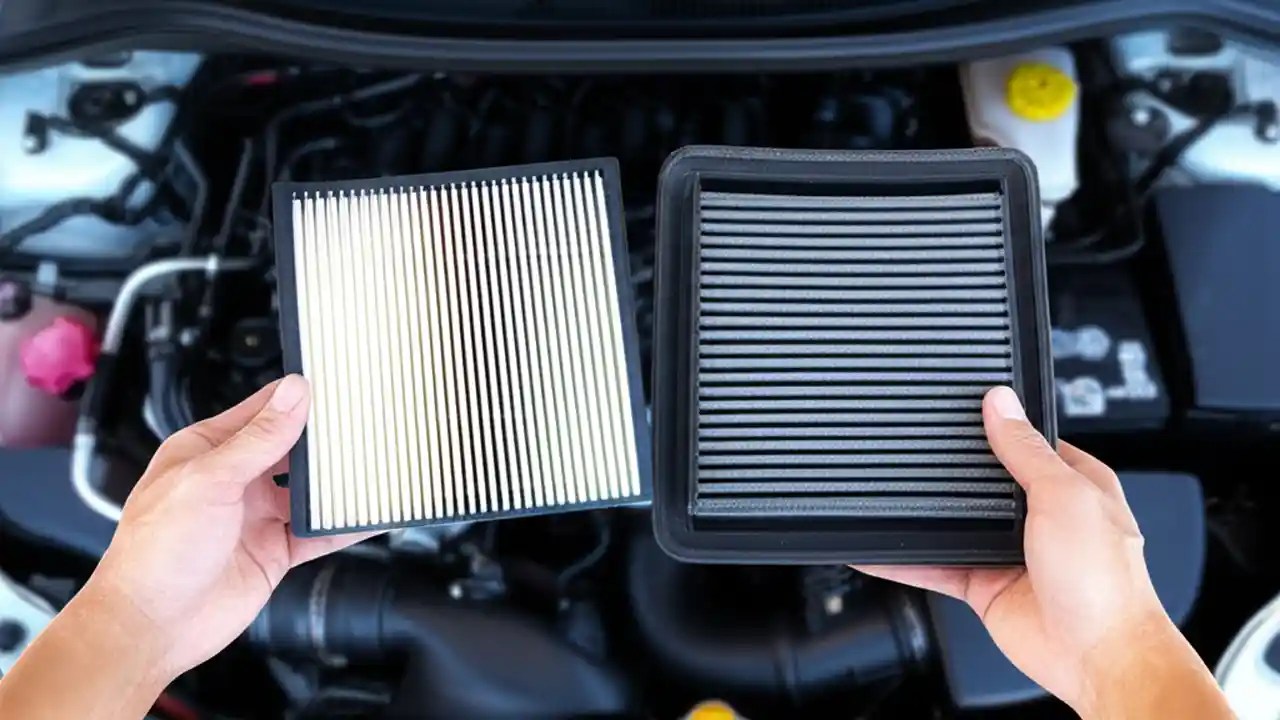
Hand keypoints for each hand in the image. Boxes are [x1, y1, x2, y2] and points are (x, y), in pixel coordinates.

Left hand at [83, 375, 373, 681]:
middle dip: (324, 440)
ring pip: (308, 491)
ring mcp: (255, 517)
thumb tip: (294, 392)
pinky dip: (343, 525)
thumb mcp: (210, 480)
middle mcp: (233, 480)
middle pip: (291, 449)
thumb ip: (259, 438)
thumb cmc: (156, 551)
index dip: (297, 397)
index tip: (336, 385)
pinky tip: (368, 515)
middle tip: (366, 423)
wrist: (152, 626)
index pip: (261, 411)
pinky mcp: (274, 552)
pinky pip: (317, 533)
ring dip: (336, 483)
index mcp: (206, 451)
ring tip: (375, 465)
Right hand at [856, 386, 1228, 717]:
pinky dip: (905, 560)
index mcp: (1074, 484)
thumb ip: (1025, 449)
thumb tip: (1001, 403)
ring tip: (889, 495)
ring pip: (955, 526)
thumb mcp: (1064, 495)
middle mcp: (1042, 517)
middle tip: (919, 454)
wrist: (1097, 656)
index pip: (1027, 441)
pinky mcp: (985, 585)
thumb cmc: (1106, 582)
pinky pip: (935, 566)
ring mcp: (1010, 552)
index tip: (963, 411)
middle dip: (956, 475)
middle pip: (984, 483)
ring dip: (928, 519)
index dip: (998, 426)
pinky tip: (879, 550)